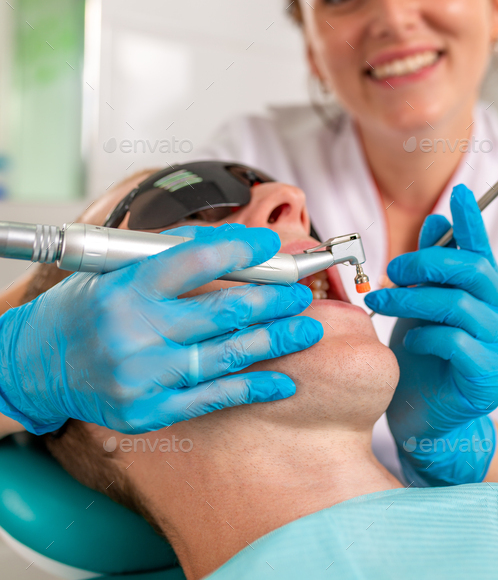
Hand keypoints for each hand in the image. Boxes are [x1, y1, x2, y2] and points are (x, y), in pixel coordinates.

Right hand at [0, 224, 321, 434]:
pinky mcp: (149, 410)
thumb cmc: (82, 309)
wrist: (36, 364)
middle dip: (274, 299)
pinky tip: (282, 380)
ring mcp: (145, 375)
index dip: (244, 250)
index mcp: (128, 287)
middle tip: (300, 293)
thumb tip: (230, 241)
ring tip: (307, 329)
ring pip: (228, 354)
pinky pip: (214, 397)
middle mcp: (137, 331)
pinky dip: (254, 387)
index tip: (271, 246)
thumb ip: (172, 252)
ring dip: (277, 339)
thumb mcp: (115, 268)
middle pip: (225, 310)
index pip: (199, 260)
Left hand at [365, 185, 497, 485]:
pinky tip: (409, 342)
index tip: (459, 192)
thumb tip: (434, 222)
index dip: (472, 222)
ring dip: (412, 298)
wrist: (426, 419)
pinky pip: (455, 342)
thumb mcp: (421, 305)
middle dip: (427, 262)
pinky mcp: (487, 378)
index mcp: (484, 294)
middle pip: (473, 271)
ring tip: (381, 302)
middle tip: (391, 269)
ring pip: (460, 304)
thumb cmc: (424, 357)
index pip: (482, 250)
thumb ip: (430, 270)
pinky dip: (423, 336)